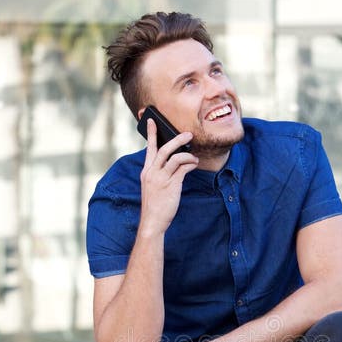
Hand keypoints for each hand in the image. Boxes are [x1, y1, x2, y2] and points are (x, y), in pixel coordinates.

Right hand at [139, 119, 197, 235]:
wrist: (152, 222)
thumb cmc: (154, 205)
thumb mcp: (153, 187)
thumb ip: (160, 174)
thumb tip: (175, 162)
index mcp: (146, 171)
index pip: (149, 149)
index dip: (151, 133)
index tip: (151, 120)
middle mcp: (152, 172)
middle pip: (164, 149)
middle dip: (177, 139)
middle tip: (189, 134)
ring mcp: (161, 179)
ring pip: (176, 157)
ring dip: (188, 155)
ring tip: (194, 158)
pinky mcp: (171, 185)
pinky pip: (183, 169)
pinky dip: (190, 164)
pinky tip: (194, 165)